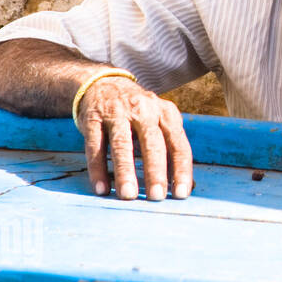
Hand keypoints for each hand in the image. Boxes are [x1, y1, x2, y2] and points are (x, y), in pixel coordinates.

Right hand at [77, 76, 193, 200]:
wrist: (104, 84)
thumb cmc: (139, 113)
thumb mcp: (160, 122)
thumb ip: (172, 150)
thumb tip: (189, 187)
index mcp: (167, 114)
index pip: (179, 145)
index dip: (181, 170)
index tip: (181, 194)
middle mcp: (144, 110)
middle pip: (153, 143)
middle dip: (155, 171)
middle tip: (156, 197)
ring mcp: (117, 113)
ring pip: (122, 144)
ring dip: (125, 171)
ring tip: (128, 195)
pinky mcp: (93, 118)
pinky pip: (95, 146)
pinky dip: (98, 169)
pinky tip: (101, 188)